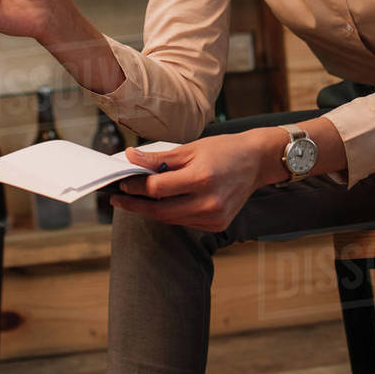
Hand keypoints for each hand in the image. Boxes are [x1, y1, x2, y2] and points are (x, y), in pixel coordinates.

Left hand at [112, 132, 273, 231]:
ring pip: (171, 219)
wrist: (256, 161)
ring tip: (135, 200)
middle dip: (136, 204)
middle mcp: (209, 202)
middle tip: (118, 199)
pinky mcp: (218, 225)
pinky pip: (185, 222)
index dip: (136, 187)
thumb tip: (131, 158)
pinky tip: (161, 204)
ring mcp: (215, 217)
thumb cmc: (223, 150)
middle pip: (160, 210)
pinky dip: (170, 214)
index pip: (158, 188)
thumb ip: (160, 158)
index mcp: (201, 178)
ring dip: (151, 210)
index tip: (121, 184)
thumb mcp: (191, 148)